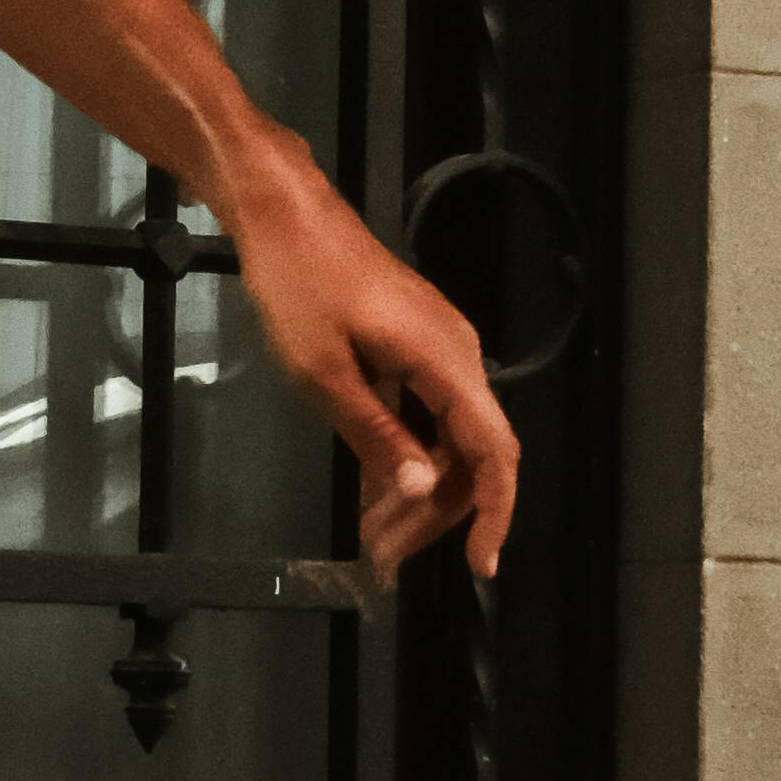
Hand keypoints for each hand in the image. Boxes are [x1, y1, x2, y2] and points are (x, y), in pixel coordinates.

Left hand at [224, 144, 518, 581]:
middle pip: (471, 452)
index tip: (478, 566)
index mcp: (445, 362)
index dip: (494, 513)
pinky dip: (409, 452)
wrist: (285, 214)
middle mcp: (457, 355)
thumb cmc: (298, 286)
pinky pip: (429, 411)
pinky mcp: (417, 345)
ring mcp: (439, 348)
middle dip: (437, 512)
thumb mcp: (324, 374)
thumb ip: (377, 434)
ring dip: (419, 487)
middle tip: (385, 556)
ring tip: (375, 534)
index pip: (494, 450)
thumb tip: (422, 489)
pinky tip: (377, 486)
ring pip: (448, 435)